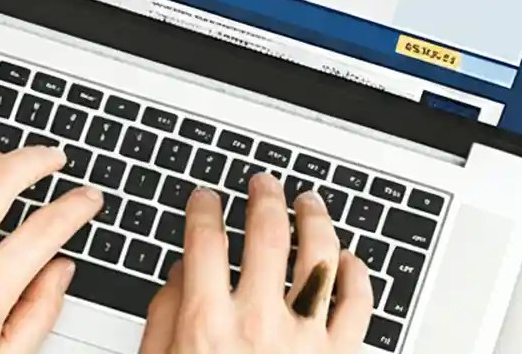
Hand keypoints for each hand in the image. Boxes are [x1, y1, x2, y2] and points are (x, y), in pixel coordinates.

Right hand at [140, 173, 371, 353]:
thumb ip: (164, 319)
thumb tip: (179, 274)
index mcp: (207, 325)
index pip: (205, 240)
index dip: (203, 208)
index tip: (205, 199)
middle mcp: (258, 324)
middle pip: (267, 234)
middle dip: (263, 197)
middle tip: (262, 184)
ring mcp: (305, 340)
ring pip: (320, 256)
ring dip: (315, 219)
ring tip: (309, 203)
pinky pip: (358, 305)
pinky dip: (358, 274)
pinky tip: (348, 258)